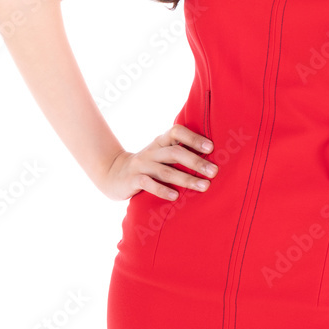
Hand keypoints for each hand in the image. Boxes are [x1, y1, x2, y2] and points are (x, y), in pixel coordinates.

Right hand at [97, 124, 218, 200]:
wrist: (113, 174)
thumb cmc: (148, 166)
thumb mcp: (161, 154)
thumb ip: (180, 154)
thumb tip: (212, 159)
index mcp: (160, 142)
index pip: (176, 131)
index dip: (193, 138)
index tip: (211, 147)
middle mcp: (152, 151)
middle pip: (175, 153)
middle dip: (196, 162)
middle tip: (214, 172)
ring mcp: (141, 165)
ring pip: (165, 171)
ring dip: (186, 179)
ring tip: (204, 186)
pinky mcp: (132, 180)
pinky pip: (148, 183)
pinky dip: (162, 190)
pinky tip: (175, 197)